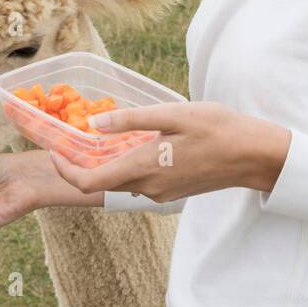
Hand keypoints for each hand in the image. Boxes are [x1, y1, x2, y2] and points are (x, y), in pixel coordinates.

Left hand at [48, 102, 291, 203]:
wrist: (254, 155)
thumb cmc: (218, 128)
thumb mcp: (173, 114)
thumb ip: (131, 120)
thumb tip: (93, 124)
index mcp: (143, 167)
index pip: (87, 182)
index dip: (64, 170)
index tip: (53, 149)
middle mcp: (147, 186)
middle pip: (101, 182)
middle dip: (81, 161)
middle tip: (72, 132)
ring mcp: (160, 192)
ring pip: (120, 180)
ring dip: (105, 161)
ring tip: (101, 132)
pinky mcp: (171, 190)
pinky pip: (138, 180)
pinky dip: (126, 163)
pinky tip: (133, 141)